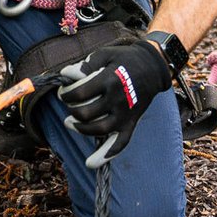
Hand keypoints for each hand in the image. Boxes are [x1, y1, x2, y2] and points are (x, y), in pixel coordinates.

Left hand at [57, 37, 170, 167]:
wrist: (154, 67)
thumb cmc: (125, 59)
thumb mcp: (105, 54)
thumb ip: (85, 65)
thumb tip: (66, 74)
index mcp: (109, 80)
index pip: (79, 93)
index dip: (65, 94)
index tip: (63, 92)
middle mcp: (118, 99)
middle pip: (85, 113)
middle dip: (71, 110)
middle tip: (68, 104)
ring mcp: (126, 114)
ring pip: (99, 129)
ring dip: (80, 129)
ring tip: (70, 124)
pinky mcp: (132, 123)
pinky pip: (120, 143)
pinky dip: (106, 155)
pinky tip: (91, 162)